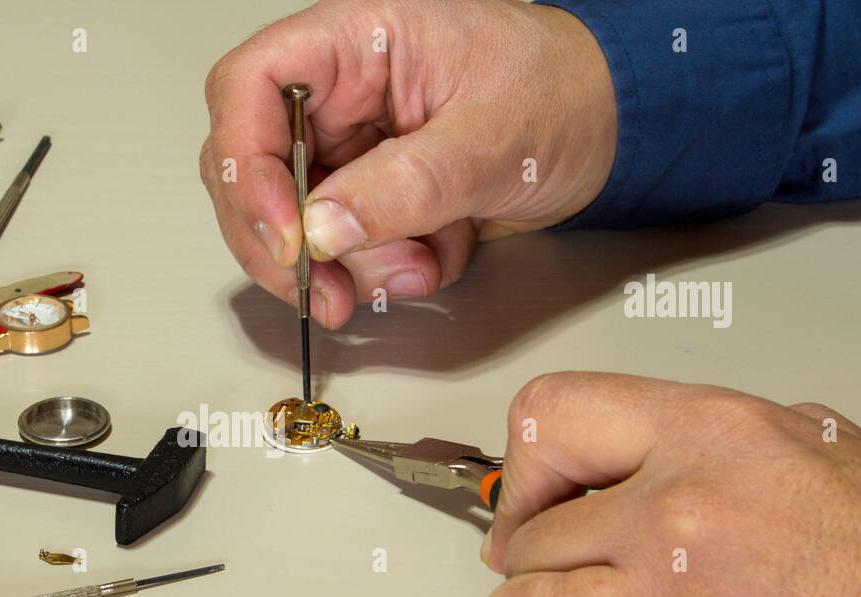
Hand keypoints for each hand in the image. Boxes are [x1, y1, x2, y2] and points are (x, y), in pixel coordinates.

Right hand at [199, 0, 616, 328]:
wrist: (611, 126)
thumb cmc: (564, 91)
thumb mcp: (489, 138)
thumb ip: (402, 186)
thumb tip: (320, 231)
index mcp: (353, 39)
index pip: (248, 88)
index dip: (248, 165)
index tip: (287, 235)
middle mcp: (338, 91)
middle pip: (251, 169)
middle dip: (285, 245)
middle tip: (323, 294)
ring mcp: (349, 145)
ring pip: (295, 223)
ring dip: (349, 266)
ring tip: (419, 265)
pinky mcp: (368, 192)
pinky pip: (344, 248)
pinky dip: (383, 269)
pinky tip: (436, 254)